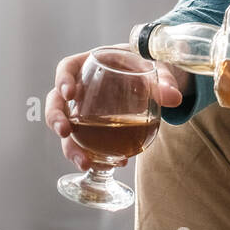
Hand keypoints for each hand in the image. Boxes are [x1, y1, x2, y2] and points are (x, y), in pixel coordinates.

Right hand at [45, 47, 190, 170]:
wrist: (156, 83)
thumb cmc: (149, 67)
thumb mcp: (158, 68)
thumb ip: (164, 81)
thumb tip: (173, 98)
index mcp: (89, 64)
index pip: (67, 68)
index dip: (63, 80)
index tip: (69, 93)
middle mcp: (81, 89)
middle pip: (56, 102)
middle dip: (56, 118)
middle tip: (64, 131)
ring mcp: (84, 111)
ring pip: (67, 130)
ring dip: (71, 147)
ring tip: (85, 162)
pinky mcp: (94, 131)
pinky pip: (86, 144)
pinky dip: (94, 156)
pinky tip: (111, 165)